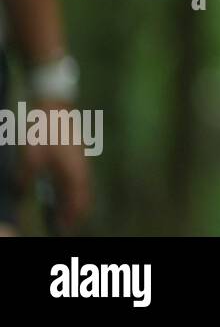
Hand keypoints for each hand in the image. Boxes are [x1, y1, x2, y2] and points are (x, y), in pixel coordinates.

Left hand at [18, 100, 91, 232]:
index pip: (78, 200)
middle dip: (75, 212)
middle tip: (66, 225)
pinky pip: (78, 178)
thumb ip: (26, 177)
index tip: (65, 229)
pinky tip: (61, 191)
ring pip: (82, 187)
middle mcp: (81, 168)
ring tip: (64, 213)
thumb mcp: (29, 155)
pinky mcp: (76, 155)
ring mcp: (80, 160)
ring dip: (75, 201)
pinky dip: (72, 190)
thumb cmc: (43, 130)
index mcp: (73, 170)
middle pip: (83, 196)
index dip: (72, 216)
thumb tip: (21, 192)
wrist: (55, 105)